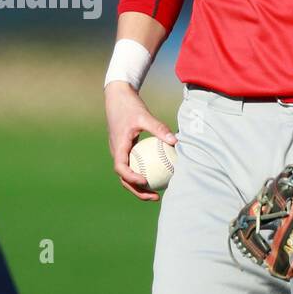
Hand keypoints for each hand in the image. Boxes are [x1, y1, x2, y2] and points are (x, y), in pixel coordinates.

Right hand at [105, 81, 175, 200]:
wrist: (117, 96)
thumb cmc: (129, 106)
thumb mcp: (144, 116)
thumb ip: (158, 128)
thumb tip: (175, 141)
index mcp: (118, 147)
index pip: (121, 168)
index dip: (131, 178)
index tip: (145, 181)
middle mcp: (118, 152)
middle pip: (124, 178)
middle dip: (138, 191)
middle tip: (156, 197)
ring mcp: (121, 152)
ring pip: (128, 175)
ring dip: (140, 186)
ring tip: (158, 193)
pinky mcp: (126, 149)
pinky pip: (134, 165)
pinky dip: (143, 173)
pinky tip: (160, 174)